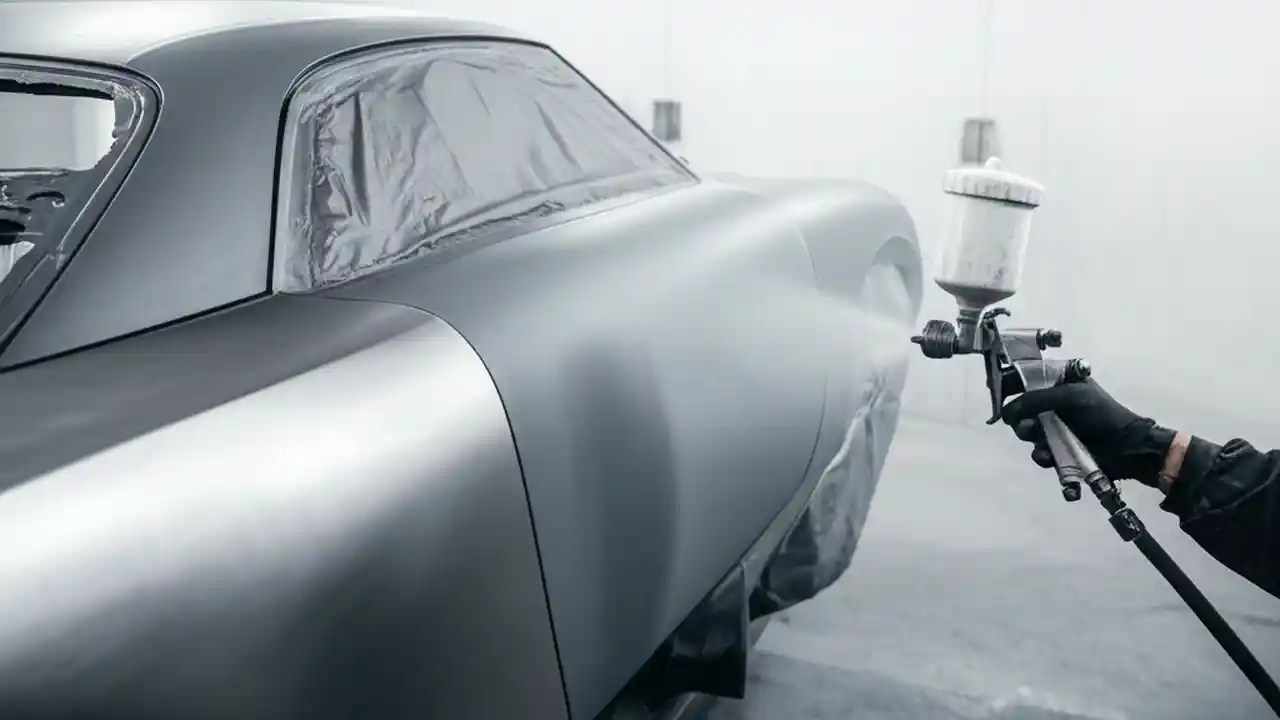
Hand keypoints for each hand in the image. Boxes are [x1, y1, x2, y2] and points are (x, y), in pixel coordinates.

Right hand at [1000, 379, 1172, 486]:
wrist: (1126, 448)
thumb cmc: (1101, 414)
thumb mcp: (1070, 397)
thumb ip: (1035, 400)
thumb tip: (1007, 411)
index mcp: (1058, 383)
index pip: (1025, 378)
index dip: (1010, 384)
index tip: (999, 393)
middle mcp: (1052, 404)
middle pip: (1020, 408)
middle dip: (1020, 418)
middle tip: (1030, 426)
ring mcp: (1055, 427)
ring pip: (1026, 432)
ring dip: (1031, 438)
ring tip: (1043, 442)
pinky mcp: (1057, 449)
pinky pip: (1039, 453)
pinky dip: (1042, 456)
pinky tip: (1051, 457)